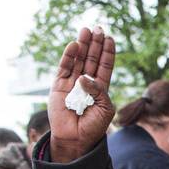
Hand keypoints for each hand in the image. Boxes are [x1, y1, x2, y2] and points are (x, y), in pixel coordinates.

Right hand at [48, 27, 116, 162]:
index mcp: (100, 88)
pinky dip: (69, 57)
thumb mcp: (105, 109)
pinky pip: (64, 68)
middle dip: (95, 44)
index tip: (110, 38)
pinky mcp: (59, 85)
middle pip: (91, 59)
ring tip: (87, 30)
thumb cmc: (94, 126)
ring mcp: (72, 83)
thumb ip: (99, 91)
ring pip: (78, 60)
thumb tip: (84, 77)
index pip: (104, 66)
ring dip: (83, 45)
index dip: (107, 53)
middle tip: (99, 28)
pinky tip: (75, 45)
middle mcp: (86, 83)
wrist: (76, 139)